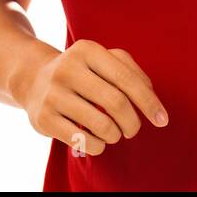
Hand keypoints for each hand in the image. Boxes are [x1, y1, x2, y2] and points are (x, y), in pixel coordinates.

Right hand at [17, 39, 168, 155]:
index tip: (163, 120)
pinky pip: (84, 141)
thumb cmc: (82, 71)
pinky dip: (99, 146)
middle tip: (133, 129)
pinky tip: (97, 141)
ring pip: (102, 126)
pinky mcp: (44, 119)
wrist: (33, 79)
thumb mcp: (103, 59)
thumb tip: (151, 97)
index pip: (126, 78)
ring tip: (114, 133)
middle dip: (133, 123)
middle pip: (116, 103)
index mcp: (87, 50)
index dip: (149, 102)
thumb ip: (131, 71)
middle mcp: (67, 69)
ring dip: (116, 135)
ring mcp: (53, 94)